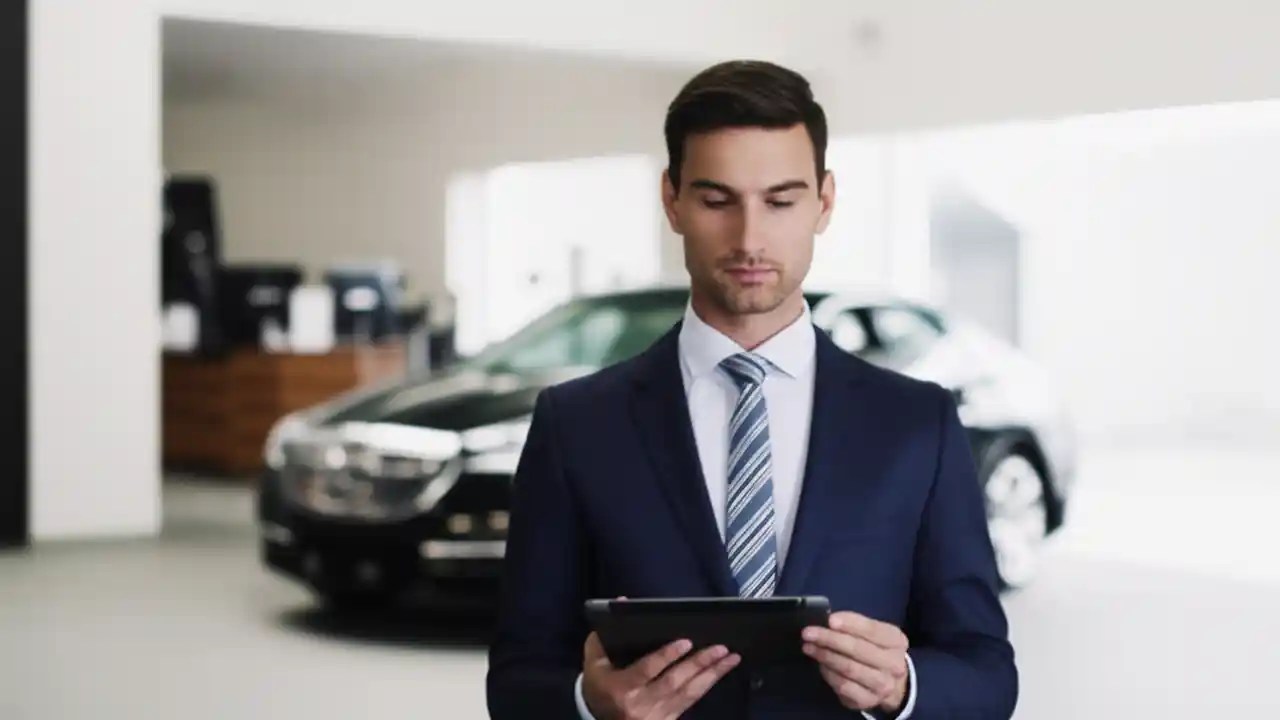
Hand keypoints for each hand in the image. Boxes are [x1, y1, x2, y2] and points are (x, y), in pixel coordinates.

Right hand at [581, 632, 740, 719]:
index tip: (686, 641)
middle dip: (699, 664)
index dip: (666, 656)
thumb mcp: (594, 664)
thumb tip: (621, 603)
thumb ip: (602, 637)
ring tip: (730, 658)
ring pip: (689, 694)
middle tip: (720, 648)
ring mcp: (657, 716)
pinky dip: (707, 686)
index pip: (647, 670)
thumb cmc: (599, 688)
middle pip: (674, 682)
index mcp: (621, 688)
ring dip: (712, 675)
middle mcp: (641, 705)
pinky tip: (720, 672)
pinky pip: (691, 702)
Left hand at [801, 611, 909, 713]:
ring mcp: (883, 685)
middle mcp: (894, 664)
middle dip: (830, 639)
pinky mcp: (868, 700)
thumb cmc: (875, 650)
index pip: (872, 629)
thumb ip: (855, 626)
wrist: (889, 682)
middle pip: (858, 649)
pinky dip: (828, 673)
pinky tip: (820, 664)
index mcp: (896, 641)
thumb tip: (829, 622)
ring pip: (849, 668)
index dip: (850, 623)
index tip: (830, 620)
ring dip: (825, 656)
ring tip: (809, 647)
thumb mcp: (873, 634)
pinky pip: (843, 685)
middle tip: (808, 633)